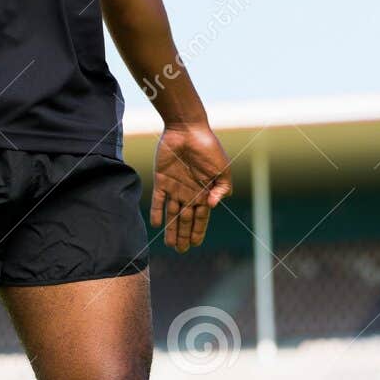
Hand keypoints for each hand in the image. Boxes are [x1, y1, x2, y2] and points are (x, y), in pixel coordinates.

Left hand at [150, 123, 231, 251]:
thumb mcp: (222, 168)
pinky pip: (158, 200)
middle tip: (181, 250)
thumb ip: (222, 188)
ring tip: (170, 245)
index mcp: (204, 191)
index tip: (195, 244)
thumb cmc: (208, 147)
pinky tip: (157, 224)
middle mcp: (189, 192)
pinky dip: (157, 212)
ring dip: (171, 229)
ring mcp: (175, 187)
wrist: (187, 129)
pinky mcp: (161, 179)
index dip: (198, 231)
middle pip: (185, 219)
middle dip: (183, 235)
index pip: (201, 217)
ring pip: (172, 213)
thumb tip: (213, 207)